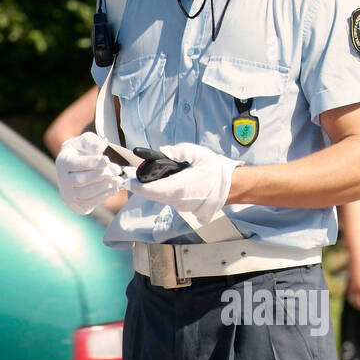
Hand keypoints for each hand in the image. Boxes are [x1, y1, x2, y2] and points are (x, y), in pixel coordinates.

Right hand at [55, 134, 126, 214]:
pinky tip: (113, 188)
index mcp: (63, 162)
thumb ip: (92, 143)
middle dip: (101, 175)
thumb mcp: (87, 141)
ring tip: (117, 180)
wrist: (78, 167)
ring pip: (86, 193)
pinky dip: (103, 196)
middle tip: (116, 170)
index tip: (107, 160)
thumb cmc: (84, 151)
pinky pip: (90, 203)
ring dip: (104, 187)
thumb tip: (100, 148)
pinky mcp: (76, 204)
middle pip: (80, 180)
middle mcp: (62, 179)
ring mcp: (68, 194)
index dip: (92, 162)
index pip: (75, 164)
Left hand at [125, 142, 242, 225]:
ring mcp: (183, 207)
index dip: (137, 186)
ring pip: (162, 198)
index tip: (127, 181)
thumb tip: (162, 151)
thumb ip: (176, 151)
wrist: (232, 185)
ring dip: (155, 189)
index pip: (151, 189)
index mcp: (179, 187)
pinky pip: (171, 200)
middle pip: (154, 194)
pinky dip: (165, 192)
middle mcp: (178, 201)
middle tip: (134, 175)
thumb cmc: (215, 168)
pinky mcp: (187, 208)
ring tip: (149, 178)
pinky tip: (168, 183)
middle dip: (144, 186)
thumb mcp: (196, 153)